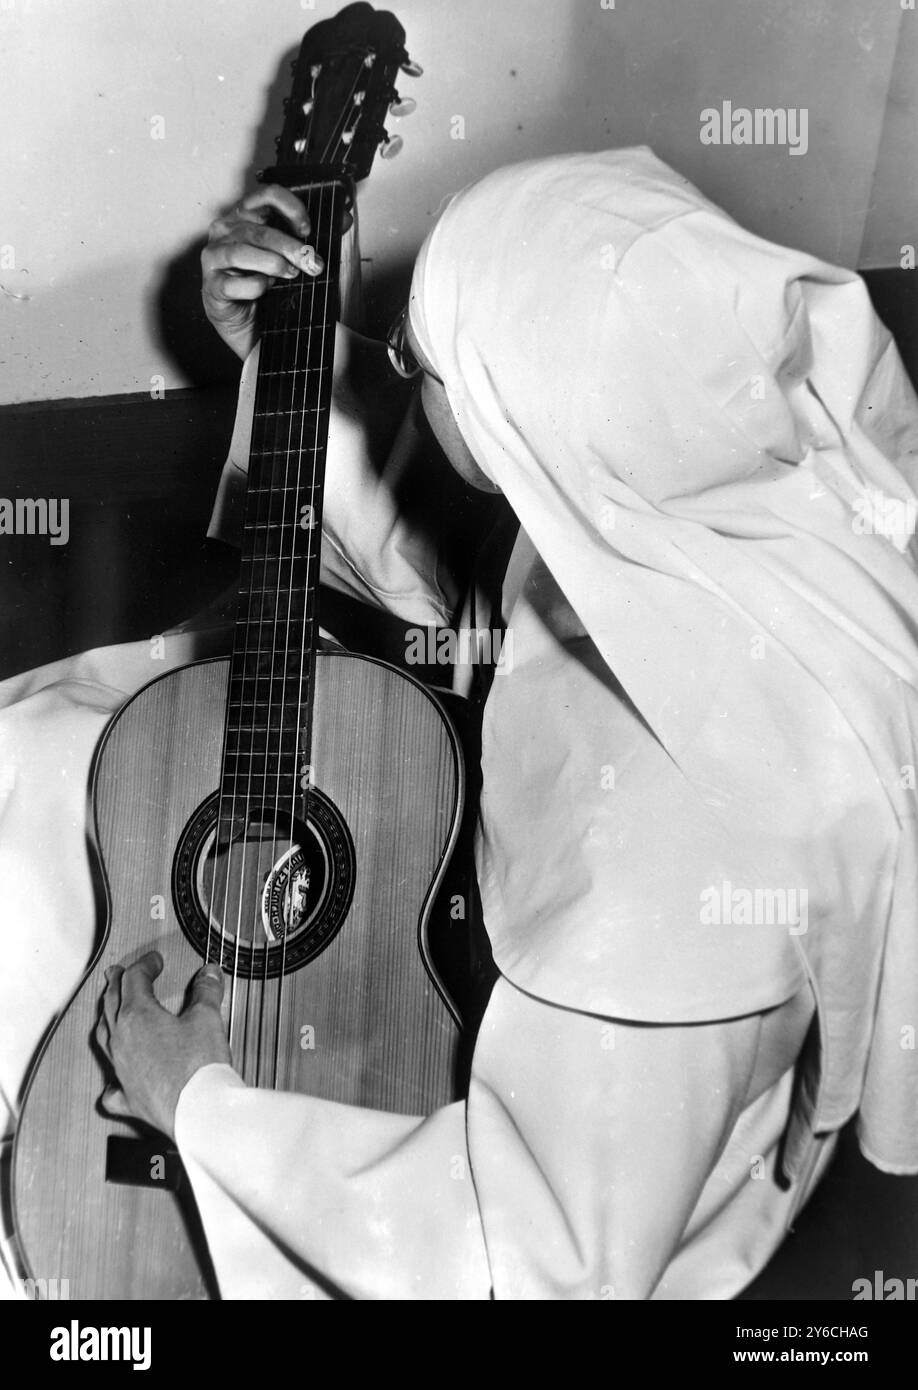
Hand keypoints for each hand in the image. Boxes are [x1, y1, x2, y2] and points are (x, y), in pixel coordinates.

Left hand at [96, 951, 231, 1140]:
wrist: (198, 1111)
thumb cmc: (199, 1067)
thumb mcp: (207, 1018)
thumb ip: (206, 992)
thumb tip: (208, 974)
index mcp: (138, 1016)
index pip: (134, 980)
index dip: (145, 965)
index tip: (154, 961)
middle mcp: (122, 1042)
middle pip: (112, 1004)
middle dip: (117, 985)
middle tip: (117, 974)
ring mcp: (121, 1071)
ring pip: (104, 1038)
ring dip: (107, 1019)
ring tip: (109, 1012)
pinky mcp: (129, 1097)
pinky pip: (112, 1086)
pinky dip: (112, 1077)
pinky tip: (114, 1078)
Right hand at [201, 185, 324, 359]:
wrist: (252, 326)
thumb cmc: (269, 287)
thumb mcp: (292, 258)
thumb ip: (314, 237)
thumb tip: (345, 219)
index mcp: (245, 216)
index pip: (265, 195)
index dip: (290, 208)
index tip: (307, 229)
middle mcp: (225, 231)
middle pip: (259, 229)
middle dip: (291, 247)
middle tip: (313, 264)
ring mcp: (214, 257)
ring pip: (241, 251)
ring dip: (272, 263)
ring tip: (290, 275)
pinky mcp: (212, 286)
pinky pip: (233, 283)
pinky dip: (254, 286)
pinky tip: (265, 290)